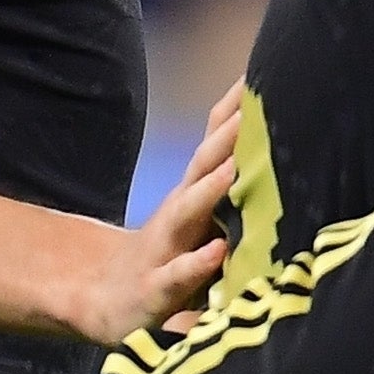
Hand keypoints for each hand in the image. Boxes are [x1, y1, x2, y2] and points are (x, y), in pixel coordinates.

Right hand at [65, 95, 240, 347]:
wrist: (103, 301)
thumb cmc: (168, 258)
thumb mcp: (197, 220)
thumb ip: (227, 187)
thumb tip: (270, 149)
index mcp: (194, 198)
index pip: (216, 146)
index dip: (237, 110)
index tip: (264, 72)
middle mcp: (179, 216)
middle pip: (203, 168)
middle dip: (229, 137)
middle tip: (258, 105)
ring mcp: (163, 249)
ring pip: (187, 214)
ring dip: (210, 190)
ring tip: (234, 168)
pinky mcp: (154, 290)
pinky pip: (176, 275)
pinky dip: (196, 263)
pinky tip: (217, 251)